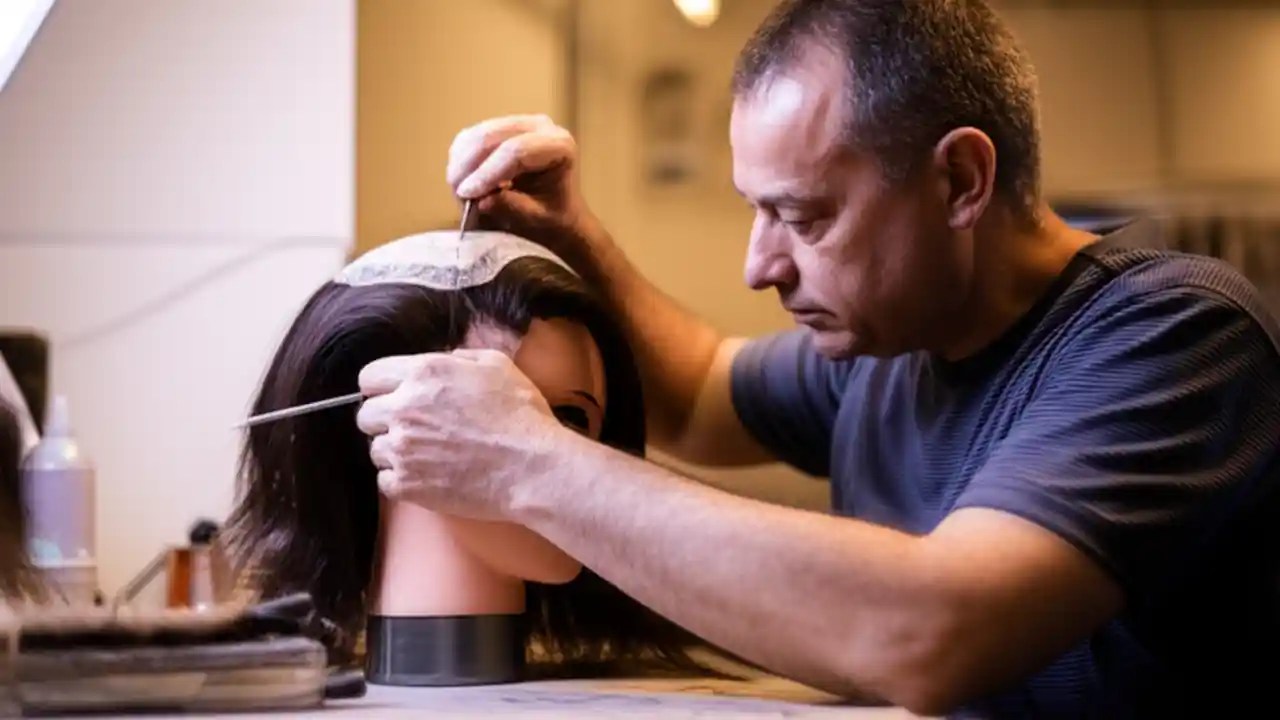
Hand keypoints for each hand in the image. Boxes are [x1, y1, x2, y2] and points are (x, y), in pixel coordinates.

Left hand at [354, 349, 569, 519]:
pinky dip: (402, 480)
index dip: (382, 387)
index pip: (369, 378)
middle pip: (365, 415)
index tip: (395, 397)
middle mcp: (404, 409)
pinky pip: (385, 480)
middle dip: (386, 419)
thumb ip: (458, 358)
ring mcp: (402, 450)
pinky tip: (429, 475)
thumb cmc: (521, 415)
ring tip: (429, 455)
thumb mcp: (496, 365)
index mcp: (422, 374)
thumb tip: (442, 363)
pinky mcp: (407, 485)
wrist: (532, 467)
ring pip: (375, 449)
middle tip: (416, 428)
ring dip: (396, 451)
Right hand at [446, 114, 603, 257]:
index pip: (517, 151)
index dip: (487, 172)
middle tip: (457, 194)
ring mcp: (520, 122)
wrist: (557, 212)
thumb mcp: (538, 219)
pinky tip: (462, 179)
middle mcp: (542, 126)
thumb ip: (513, 208)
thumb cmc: (553, 218)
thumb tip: (482, 200)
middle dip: (469, 166)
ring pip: (477, 134)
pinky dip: (460, 158)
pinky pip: (470, 137)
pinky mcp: (501, 126)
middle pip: (493, 137)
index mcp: (560, 146)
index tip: (466, 195)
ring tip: (459, 191)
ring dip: (462, 163)